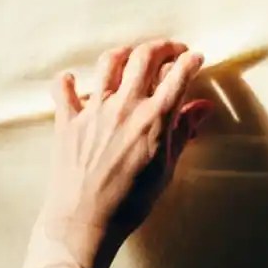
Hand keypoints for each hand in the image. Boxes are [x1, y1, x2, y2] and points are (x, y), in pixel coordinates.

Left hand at [35, 40, 210, 267]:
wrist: (85, 221)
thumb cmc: (131, 202)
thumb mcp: (166, 169)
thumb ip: (183, 132)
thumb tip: (204, 108)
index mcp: (154, 119)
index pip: (178, 76)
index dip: (190, 61)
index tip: (195, 57)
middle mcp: (124, 106)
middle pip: (144, 57)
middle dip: (161, 47)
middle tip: (170, 50)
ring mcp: (93, 110)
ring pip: (109, 63)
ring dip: (124, 53)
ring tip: (131, 56)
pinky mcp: (67, 120)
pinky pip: (64, 88)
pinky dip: (69, 80)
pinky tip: (74, 80)